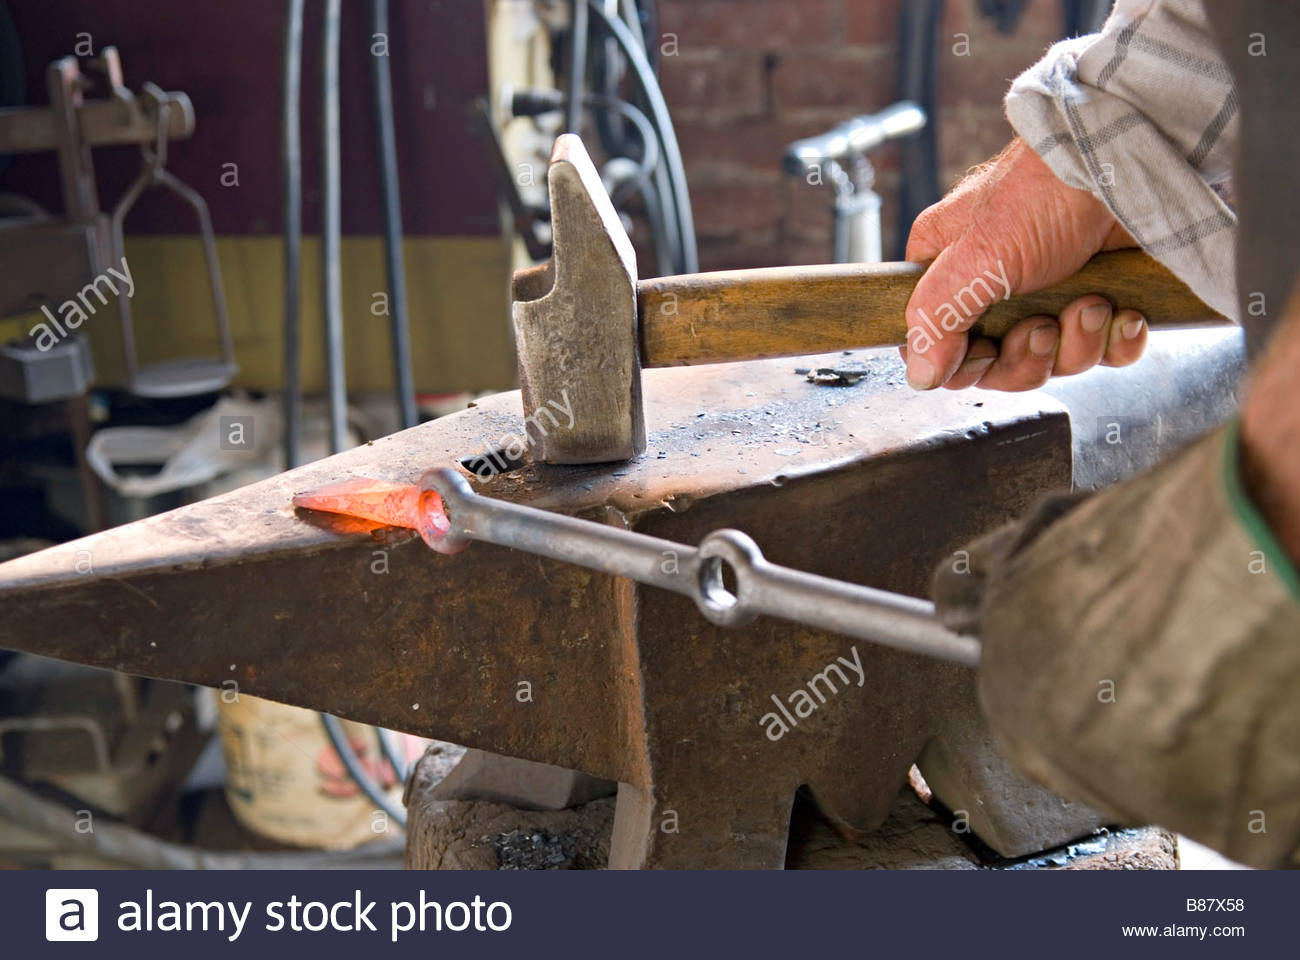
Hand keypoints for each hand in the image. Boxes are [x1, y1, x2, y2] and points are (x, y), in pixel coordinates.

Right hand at [903, 137, 1147, 390]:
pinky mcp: (1104, 299)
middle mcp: (997, 287)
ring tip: (1092, 304)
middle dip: (1030, 355)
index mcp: (951, 271)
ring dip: (1079, 343)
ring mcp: (1053, 295)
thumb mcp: (977, 257)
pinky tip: (1123, 313)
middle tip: (1044, 327)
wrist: (1130, 163)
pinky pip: (1106, 350)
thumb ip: (937, 318)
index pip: (941, 346)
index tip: (986, 354)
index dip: (966, 364)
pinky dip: (1117, 341)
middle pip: (1000, 365)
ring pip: (1055, 360)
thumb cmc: (1047, 190)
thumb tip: (920, 373)